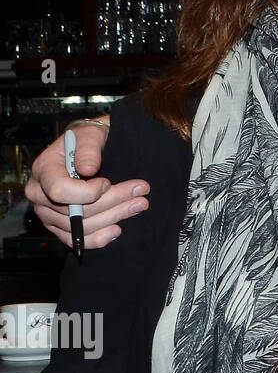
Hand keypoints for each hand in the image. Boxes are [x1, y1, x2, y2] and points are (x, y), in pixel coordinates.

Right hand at [24, 119, 149, 249]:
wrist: (88, 149)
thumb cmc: (88, 139)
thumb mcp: (90, 133)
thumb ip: (89, 148)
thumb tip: (88, 168)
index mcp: (43, 170)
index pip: (60, 191)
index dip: (87, 192)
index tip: (108, 182)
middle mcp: (40, 194)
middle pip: (76, 211)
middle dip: (113, 202)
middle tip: (141, 192)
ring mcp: (49, 212)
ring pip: (81, 226)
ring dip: (114, 217)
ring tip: (139, 204)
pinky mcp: (60, 225)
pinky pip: (76, 239)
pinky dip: (97, 239)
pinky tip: (116, 231)